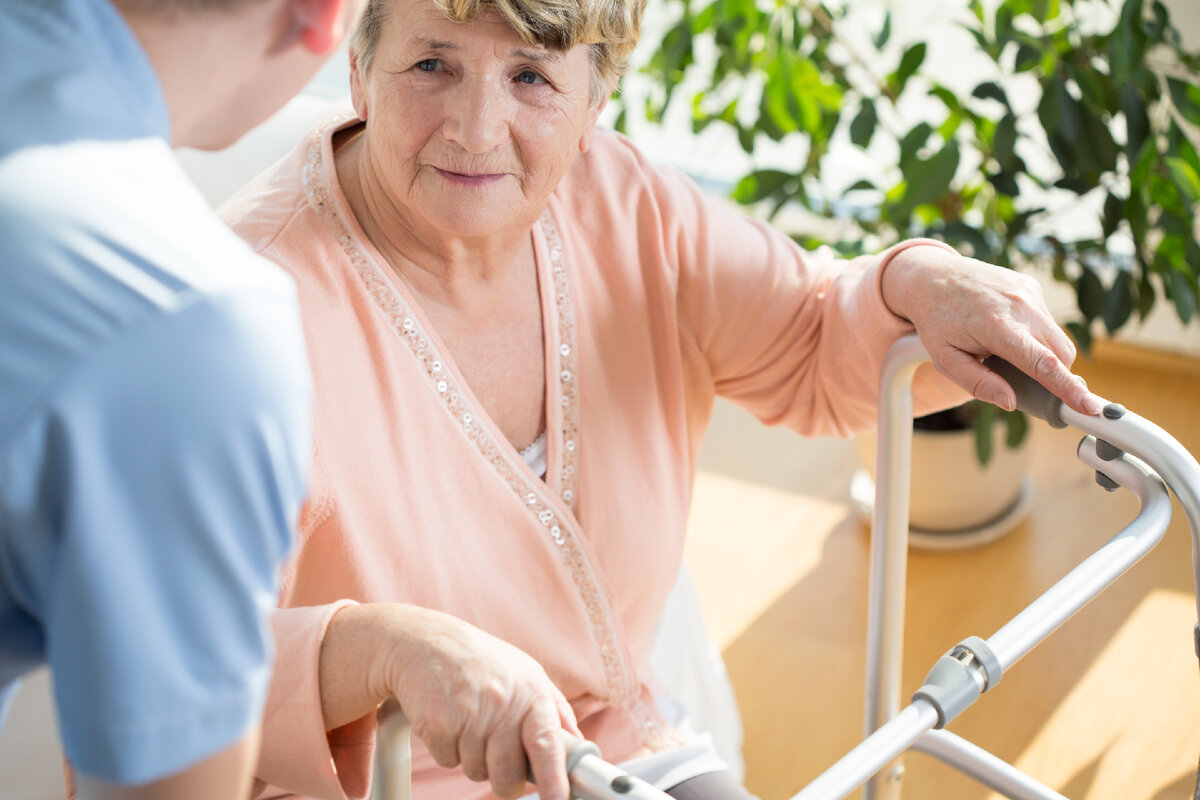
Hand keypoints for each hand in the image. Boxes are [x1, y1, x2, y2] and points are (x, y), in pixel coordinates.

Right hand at [319, 604, 579, 799]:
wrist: (425, 642)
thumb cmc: (482, 661)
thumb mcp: (526, 674)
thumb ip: (554, 712)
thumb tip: (577, 747)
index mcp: (531, 692)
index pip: (547, 745)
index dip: (554, 779)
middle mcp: (502, 703)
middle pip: (508, 775)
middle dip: (506, 778)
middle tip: (499, 757)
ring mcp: (468, 714)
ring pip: (476, 772)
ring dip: (473, 758)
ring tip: (470, 722)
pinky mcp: (436, 724)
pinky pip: (449, 762)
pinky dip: (449, 749)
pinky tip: (450, 719)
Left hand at [882, 244, 1103, 415]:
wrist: (932, 276)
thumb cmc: (937, 322)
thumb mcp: (946, 359)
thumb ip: (978, 383)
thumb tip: (1011, 402)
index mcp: (998, 327)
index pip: (1043, 364)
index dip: (1069, 389)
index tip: (1091, 407)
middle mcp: (1020, 306)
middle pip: (1061, 355)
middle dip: (1056, 376)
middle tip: (1032, 386)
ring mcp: (1029, 293)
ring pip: (1058, 339)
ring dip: (1044, 355)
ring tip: (1008, 353)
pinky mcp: (1031, 286)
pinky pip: (1046, 320)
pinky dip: (1036, 334)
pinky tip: (1007, 330)